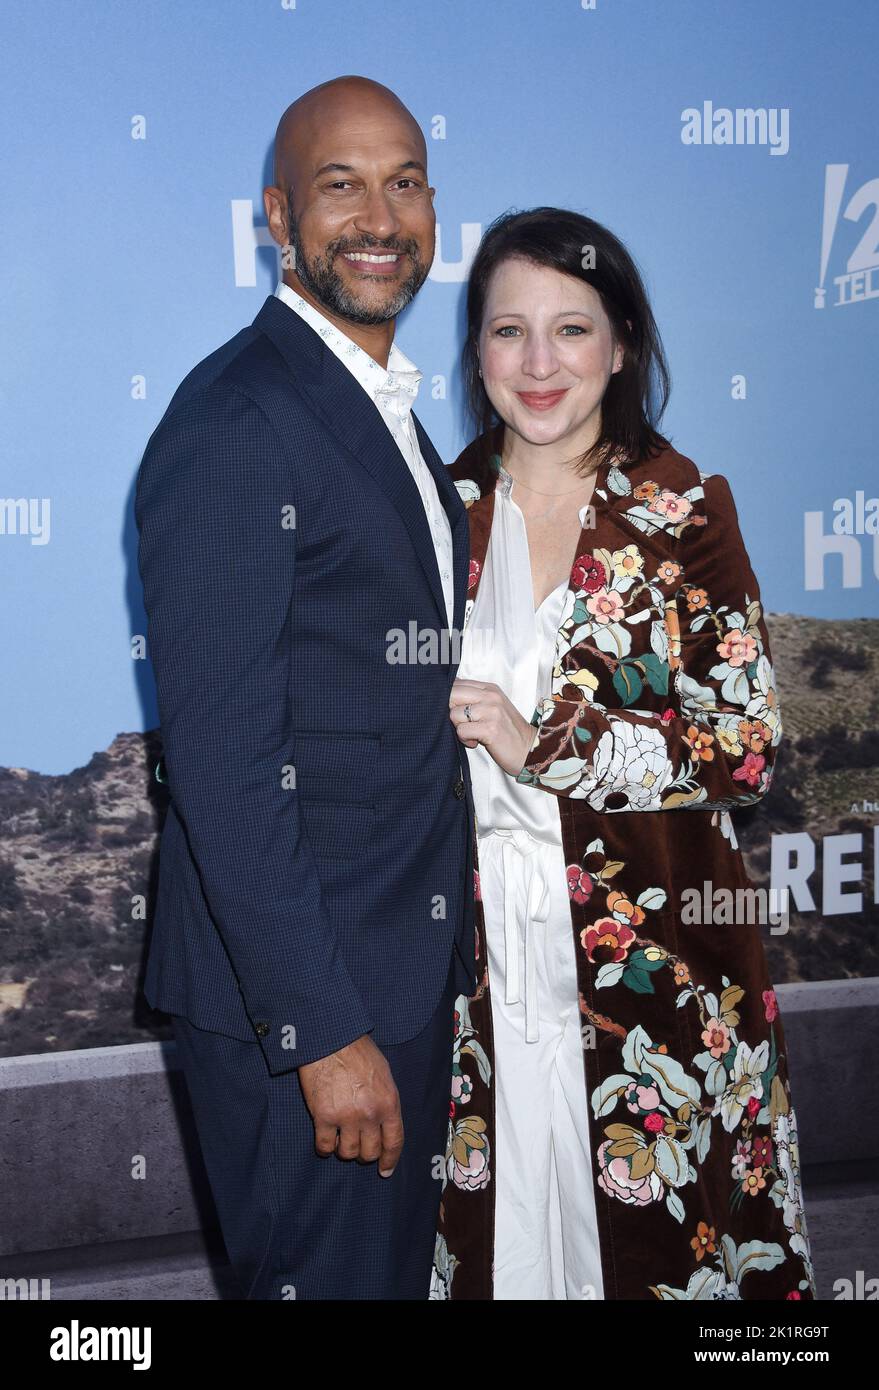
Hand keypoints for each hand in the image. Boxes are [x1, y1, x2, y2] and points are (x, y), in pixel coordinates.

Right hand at [298, 1035, 402, 1175]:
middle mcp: (370, 1114)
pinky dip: (325, 1148)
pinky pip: (325, 1146)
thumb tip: (384, 1121)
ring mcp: (347, 1118)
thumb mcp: (384, 1074)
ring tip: (341, 1140)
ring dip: (345, 1150)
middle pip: (370, 1152)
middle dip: (365, 1154)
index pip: (394, 1141)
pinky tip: (325, 1141)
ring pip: (348, 1153)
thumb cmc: (358, 1051)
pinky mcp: (324, 1117)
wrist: (330, 1040)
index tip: (385, 1170)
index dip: (390, 1159)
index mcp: (389, 1103)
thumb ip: (385, 1100)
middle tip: (359, 1148)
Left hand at [449, 678, 535, 775]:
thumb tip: (446, 694)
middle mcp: (491, 696)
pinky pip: (461, 731)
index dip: (450, 700)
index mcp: (490, 688)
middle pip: (451, 695)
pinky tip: (477, 741)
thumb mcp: (492, 707)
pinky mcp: (490, 728)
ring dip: (459, 729)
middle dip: (451, 712)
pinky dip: (465, 740)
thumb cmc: (507, 731)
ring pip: (454, 714)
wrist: (530, 749)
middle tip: (464, 723)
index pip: (457, 683)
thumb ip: (473, 698)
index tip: (460, 712)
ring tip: (474, 734)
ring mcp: (492, 711)